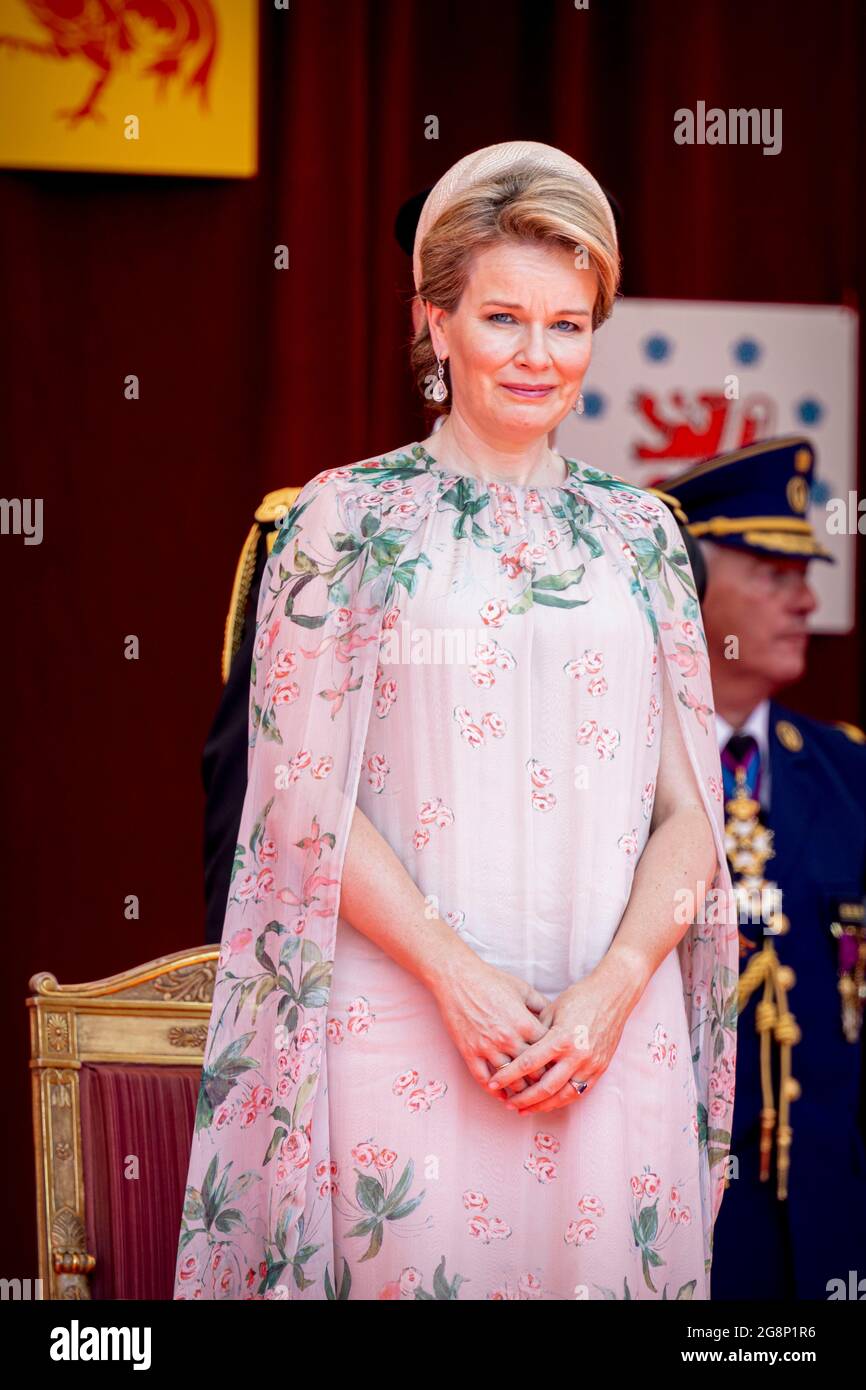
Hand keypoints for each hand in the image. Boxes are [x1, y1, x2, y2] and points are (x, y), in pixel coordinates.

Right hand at [429, 954, 550, 1099]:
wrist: (458, 979)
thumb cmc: (491, 980)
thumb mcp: (522, 989)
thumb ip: (541, 1005)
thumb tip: (555, 1019)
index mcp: (525, 1023)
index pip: (548, 1052)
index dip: (555, 1061)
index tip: (559, 1068)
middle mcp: (508, 1039)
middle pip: (533, 1071)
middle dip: (542, 1081)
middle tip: (547, 1088)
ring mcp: (488, 1047)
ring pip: (510, 1080)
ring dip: (520, 1091)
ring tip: (527, 1097)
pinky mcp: (470, 1052)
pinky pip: (484, 1079)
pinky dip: (494, 1091)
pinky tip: (501, 1096)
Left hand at [485, 968, 630, 1113]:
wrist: (613, 995)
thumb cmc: (580, 997)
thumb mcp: (552, 1010)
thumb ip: (536, 1033)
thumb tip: (517, 1049)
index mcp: (561, 1038)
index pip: (528, 1064)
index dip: (508, 1076)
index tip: (493, 1084)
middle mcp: (577, 1055)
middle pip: (545, 1087)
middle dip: (523, 1098)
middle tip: (507, 1103)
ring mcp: (591, 1065)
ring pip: (563, 1096)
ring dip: (542, 1106)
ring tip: (524, 1110)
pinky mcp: (600, 1068)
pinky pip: (579, 1092)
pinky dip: (561, 1100)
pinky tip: (548, 1103)